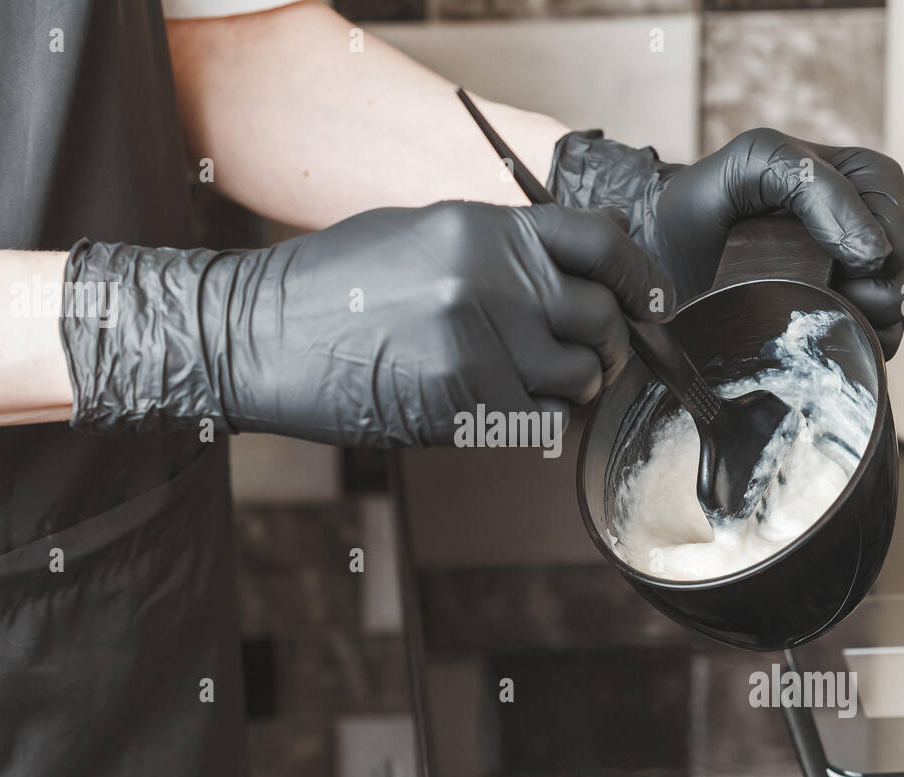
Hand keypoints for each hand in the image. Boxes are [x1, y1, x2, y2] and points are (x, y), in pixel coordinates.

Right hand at [58, 202, 669, 443]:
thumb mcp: (419, 233)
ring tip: (531, 383)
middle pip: (602, 318)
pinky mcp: (459, 403)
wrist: (255, 335)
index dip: (639, 277)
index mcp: (482, 229)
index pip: (603, 243)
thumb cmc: (331, 286)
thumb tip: (574, 264)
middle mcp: (489, 280)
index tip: (647, 302)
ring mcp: (476, 344)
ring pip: (581, 376)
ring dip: (571, 387)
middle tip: (586, 356)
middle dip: (607, 344)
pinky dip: (536, 421)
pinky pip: (540, 421)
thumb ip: (500, 247)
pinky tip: (502, 409)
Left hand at [549, 127, 903, 357]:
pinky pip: (877, 336)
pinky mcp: (839, 316)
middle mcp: (861, 224)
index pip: (892, 208)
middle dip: (877, 285)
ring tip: (826, 318)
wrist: (662, 262)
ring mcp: (852, 275)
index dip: (880, 241)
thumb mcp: (752, 163)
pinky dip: (863, 341)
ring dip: (870, 318)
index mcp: (851, 177)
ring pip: (894, 304)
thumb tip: (873, 254)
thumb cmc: (701, 205)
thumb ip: (813, 185)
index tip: (848, 266)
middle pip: (901, 262)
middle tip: (836, 298)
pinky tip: (830, 338)